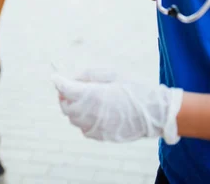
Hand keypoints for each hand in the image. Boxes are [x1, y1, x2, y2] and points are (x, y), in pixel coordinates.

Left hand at [52, 71, 182, 143]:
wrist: (154, 113)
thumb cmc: (135, 88)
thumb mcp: (112, 73)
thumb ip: (89, 74)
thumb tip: (72, 78)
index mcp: (93, 96)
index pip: (66, 89)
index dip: (58, 81)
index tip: (55, 76)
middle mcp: (91, 114)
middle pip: (66, 106)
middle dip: (63, 95)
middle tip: (68, 86)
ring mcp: (96, 128)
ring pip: (73, 118)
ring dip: (72, 107)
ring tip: (81, 97)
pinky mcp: (102, 136)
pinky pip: (83, 127)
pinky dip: (81, 118)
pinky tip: (92, 110)